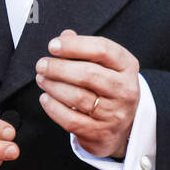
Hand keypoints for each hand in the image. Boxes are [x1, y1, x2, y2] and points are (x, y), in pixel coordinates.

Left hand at [36, 29, 139, 157]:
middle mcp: (125, 90)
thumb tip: (65, 36)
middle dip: (59, 68)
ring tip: (42, 79)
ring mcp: (115, 114)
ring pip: (78, 97)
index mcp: (127, 67)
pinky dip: (54, 108)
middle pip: (89, 74)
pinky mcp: (101, 133)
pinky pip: (71, 120)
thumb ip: (85, 49)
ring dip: (54, 86)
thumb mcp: (105, 66)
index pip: (103, 50)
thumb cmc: (108, 89)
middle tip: (42, 65)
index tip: (53, 45)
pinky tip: (46, 98)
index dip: (75, 45)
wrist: (123, 127)